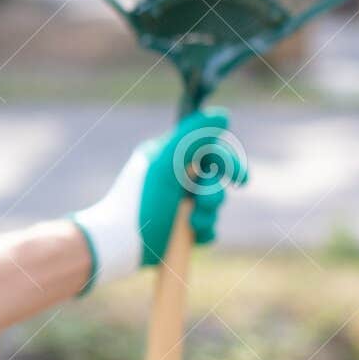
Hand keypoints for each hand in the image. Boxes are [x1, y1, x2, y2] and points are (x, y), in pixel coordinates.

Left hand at [68, 108, 247, 292]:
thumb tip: (223, 115)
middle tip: (204, 202)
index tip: (239, 179)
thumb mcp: (165, 165)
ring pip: (213, 206)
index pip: (209, 151)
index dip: (229, 162)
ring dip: (208, 214)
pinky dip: (205, 231)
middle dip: (214, 193)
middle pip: (215, 180)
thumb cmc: (139, 200)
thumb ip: (192, 137)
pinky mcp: (181, 230)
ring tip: (191, 222)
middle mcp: (175, 179)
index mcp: (170, 158)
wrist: (119, 244)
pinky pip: (208, 228)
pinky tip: (193, 234)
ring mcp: (178, 205)